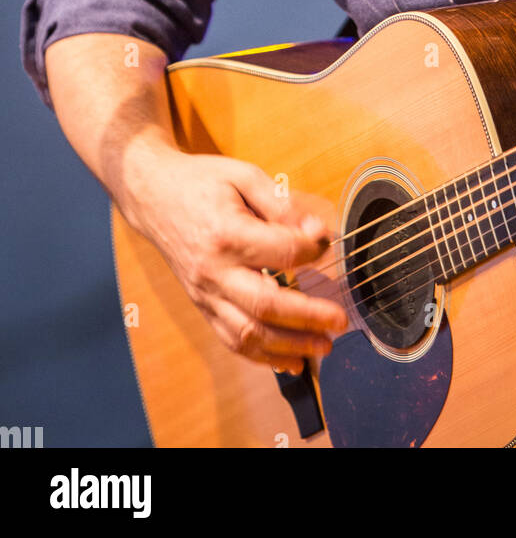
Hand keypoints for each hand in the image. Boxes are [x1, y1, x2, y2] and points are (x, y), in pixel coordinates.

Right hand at [129, 150, 348, 371]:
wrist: (153, 196)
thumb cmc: (201, 183)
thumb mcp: (244, 176)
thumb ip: (281, 205)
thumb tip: (316, 232)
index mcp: (227, 234)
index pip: (282, 253)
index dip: (313, 250)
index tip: (327, 242)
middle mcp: (214, 271)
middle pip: (265, 305)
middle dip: (308, 317)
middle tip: (340, 320)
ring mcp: (205, 294)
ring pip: (248, 334)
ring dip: (289, 346)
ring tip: (323, 347)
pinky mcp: (202, 306)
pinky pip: (231, 340)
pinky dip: (263, 356)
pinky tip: (291, 361)